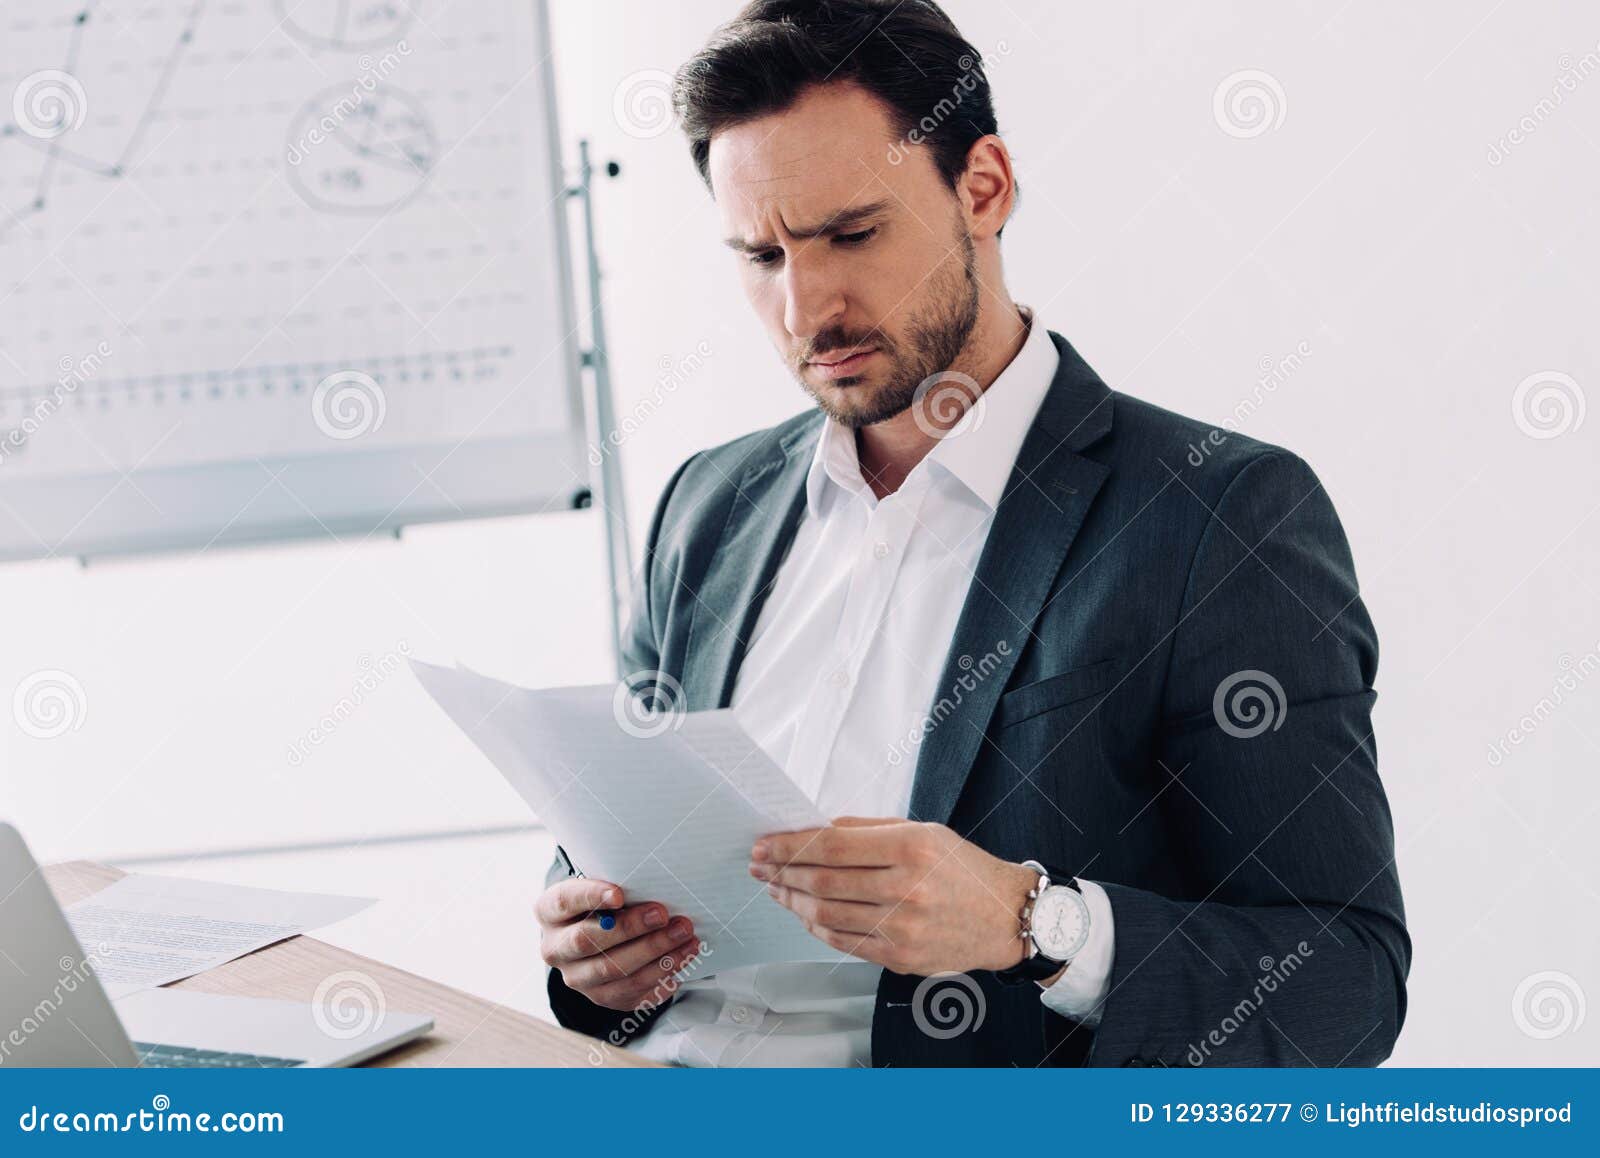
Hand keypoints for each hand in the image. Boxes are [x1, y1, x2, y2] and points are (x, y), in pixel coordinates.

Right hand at [536, 877, 700, 1011]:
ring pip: (614, 971)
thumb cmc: (602, 905)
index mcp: (549, 913)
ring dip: (655, 953)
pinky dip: (662, 975)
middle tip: (663, 915)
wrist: (596, 937)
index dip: (590, 897)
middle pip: (588, 942)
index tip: (619, 894)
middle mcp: (556, 949)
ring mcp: (578, 978)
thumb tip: (653, 883)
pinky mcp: (602, 997)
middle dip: (631, 928)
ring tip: (685, 936)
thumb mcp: (599, 887)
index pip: (564, 901)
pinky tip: (682, 958)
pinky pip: (633, 992)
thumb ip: (616, 887)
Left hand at [750, 818, 1036, 976]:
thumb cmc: (962, 869)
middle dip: (782, 873)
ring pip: (826, 915)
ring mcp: (903, 928)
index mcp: (912, 848)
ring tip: (777, 888)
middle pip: (823, 882)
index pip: (832, 846)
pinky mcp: (899, 957)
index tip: (765, 844)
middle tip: (760, 866)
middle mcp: (907, 889)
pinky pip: (843, 942)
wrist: (1005, 917)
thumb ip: (867, 830)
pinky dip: (816, 926)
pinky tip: (805, 912)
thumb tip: (814, 830)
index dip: (790, 846)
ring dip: (792, 901)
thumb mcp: (922, 831)